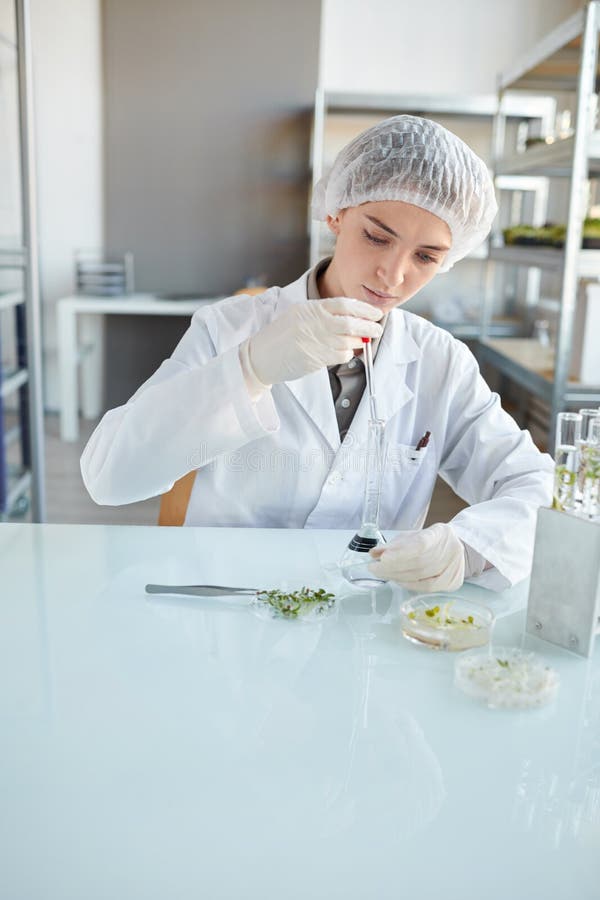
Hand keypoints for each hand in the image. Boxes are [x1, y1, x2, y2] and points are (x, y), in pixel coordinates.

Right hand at [245, 297, 382, 385]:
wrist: (260, 356)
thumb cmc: (281, 336)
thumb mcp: (299, 315)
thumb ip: (323, 314)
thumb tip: (353, 318)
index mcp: (310, 309)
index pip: (344, 305)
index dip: (364, 309)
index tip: (375, 314)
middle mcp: (313, 323)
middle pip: (350, 324)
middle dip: (369, 327)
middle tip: (377, 330)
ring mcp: (314, 342)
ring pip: (348, 341)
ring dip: (359, 342)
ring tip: (362, 342)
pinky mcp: (315, 359)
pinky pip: (340, 356)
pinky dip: (347, 354)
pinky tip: (345, 352)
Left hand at [368, 523, 464, 591]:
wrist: (455, 549)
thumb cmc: (430, 542)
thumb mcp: (412, 537)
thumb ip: (394, 545)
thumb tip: (374, 554)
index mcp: (440, 532)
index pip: (421, 543)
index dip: (402, 553)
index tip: (383, 558)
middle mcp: (452, 549)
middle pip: (419, 562)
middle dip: (393, 567)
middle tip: (374, 568)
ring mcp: (455, 567)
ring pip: (422, 576)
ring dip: (397, 576)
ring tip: (381, 573)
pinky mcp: (453, 582)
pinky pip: (427, 587)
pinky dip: (409, 584)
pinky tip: (397, 581)